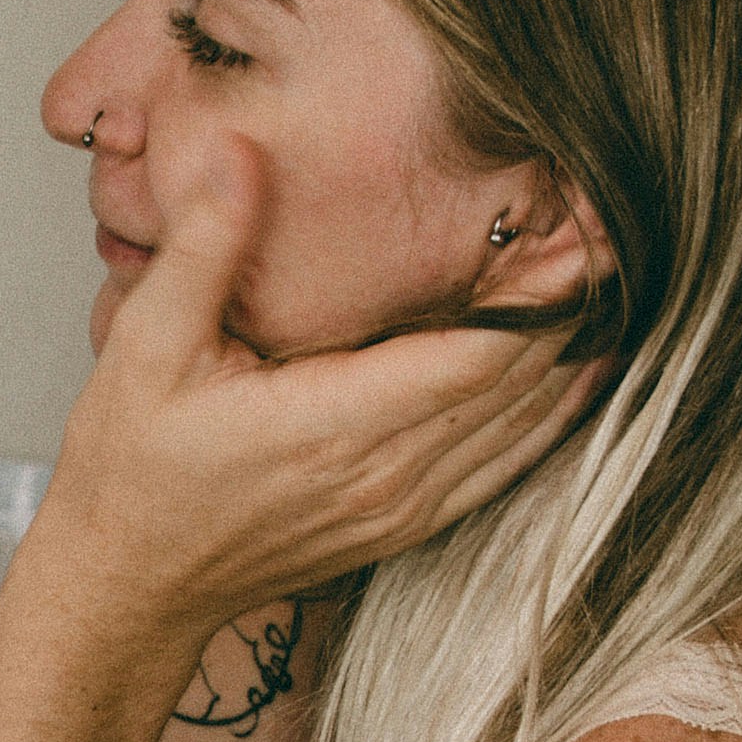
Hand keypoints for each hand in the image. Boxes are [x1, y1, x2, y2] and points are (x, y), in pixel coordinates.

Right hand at [36, 140, 597, 645]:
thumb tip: (243, 154)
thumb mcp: (146, 346)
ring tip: (612, 285)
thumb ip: (204, 246)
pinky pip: (504, 467)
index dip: (548, 293)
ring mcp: (401, 508)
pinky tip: (575, 370)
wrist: (124, 587)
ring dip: (574, 358)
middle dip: (576, 308)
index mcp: (336, 426)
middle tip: (617, 231)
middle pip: (522, 386)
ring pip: (527, 429)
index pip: (483, 356)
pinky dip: (548, 415)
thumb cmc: (130, 471)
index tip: (590, 226)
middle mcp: (386, 475)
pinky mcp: (403, 526)